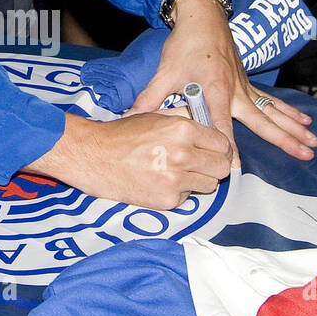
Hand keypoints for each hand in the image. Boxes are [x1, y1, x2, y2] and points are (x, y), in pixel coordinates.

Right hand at [28, 111, 233, 209]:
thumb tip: (206, 120)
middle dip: (213, 165)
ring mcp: (176, 179)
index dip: (218, 148)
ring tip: (177, 172)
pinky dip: (178, 191)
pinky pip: (188, 197)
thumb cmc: (122, 134)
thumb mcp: (153, 116)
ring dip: (198, 180)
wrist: (93, 157)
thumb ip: (184, 116)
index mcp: (182, 129)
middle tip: (199, 164)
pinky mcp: (168, 199)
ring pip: (210, 185)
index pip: (223, 144)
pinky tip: (160, 182)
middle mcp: (183, 154)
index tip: (210, 150)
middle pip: (222, 167)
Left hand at [126, 0, 316, 166]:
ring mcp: (244, 87)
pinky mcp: (247, 83)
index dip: (226, 146)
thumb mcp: (165, 71)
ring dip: (293, 128)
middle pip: (261, 120)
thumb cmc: (184, 44)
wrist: (202, 16)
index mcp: (215, 90)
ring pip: (272, 111)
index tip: (233, 168)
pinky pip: (270, 101)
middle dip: (282, 139)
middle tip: (303, 155)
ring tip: (313, 144)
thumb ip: (150, 97)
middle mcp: (235, 91)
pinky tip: (304, 122)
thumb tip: (131, 116)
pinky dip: (287, 112)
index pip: (221, 125)